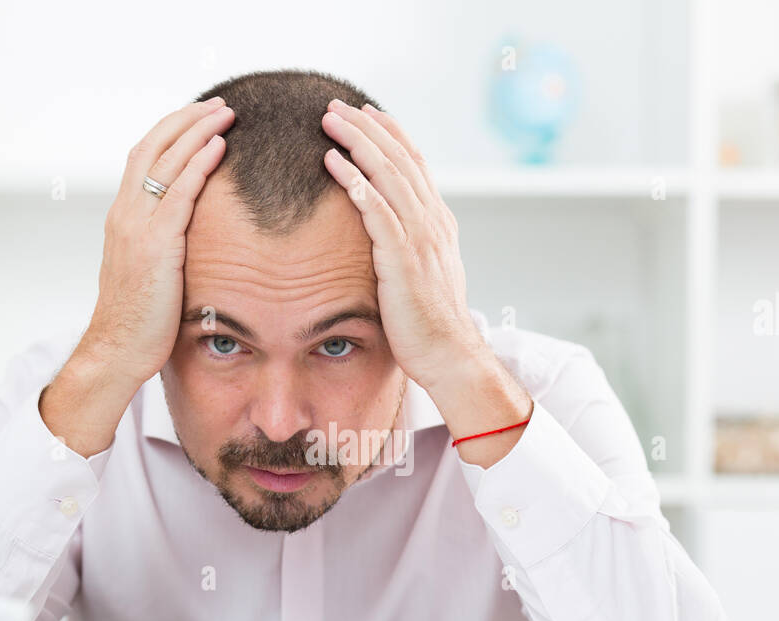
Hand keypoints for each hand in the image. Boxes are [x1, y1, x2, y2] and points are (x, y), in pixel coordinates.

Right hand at [42, 97, 233, 455]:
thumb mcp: (150, 273)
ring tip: (225, 113)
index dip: (172, 132)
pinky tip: (219, 147)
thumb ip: (165, 247)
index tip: (200, 117)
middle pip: (153, 147)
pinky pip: (178, 194)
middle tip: (219, 104)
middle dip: (187, 120)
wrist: (116, 351)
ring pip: (165, 161)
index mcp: (123, 218)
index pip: (144, 157)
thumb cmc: (138, 321)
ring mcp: (137, 228)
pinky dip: (198, 165)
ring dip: (197, 132)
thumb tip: (191, 240)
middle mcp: (125, 214)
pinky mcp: (154, 246)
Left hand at [320, 100, 487, 392]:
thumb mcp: (423, 278)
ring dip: (357, 142)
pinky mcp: (403, 259)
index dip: (391, 135)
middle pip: (399, 159)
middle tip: (336, 106)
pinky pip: (376, 209)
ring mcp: (421, 238)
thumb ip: (411, 250)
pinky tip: (333, 162)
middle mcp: (433, 222)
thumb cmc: (431, 326)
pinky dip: (355, 181)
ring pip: (388, 174)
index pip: (415, 164)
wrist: (450, 356)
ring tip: (328, 121)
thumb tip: (391, 241)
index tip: (366, 113)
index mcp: (439, 224)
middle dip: (367, 128)